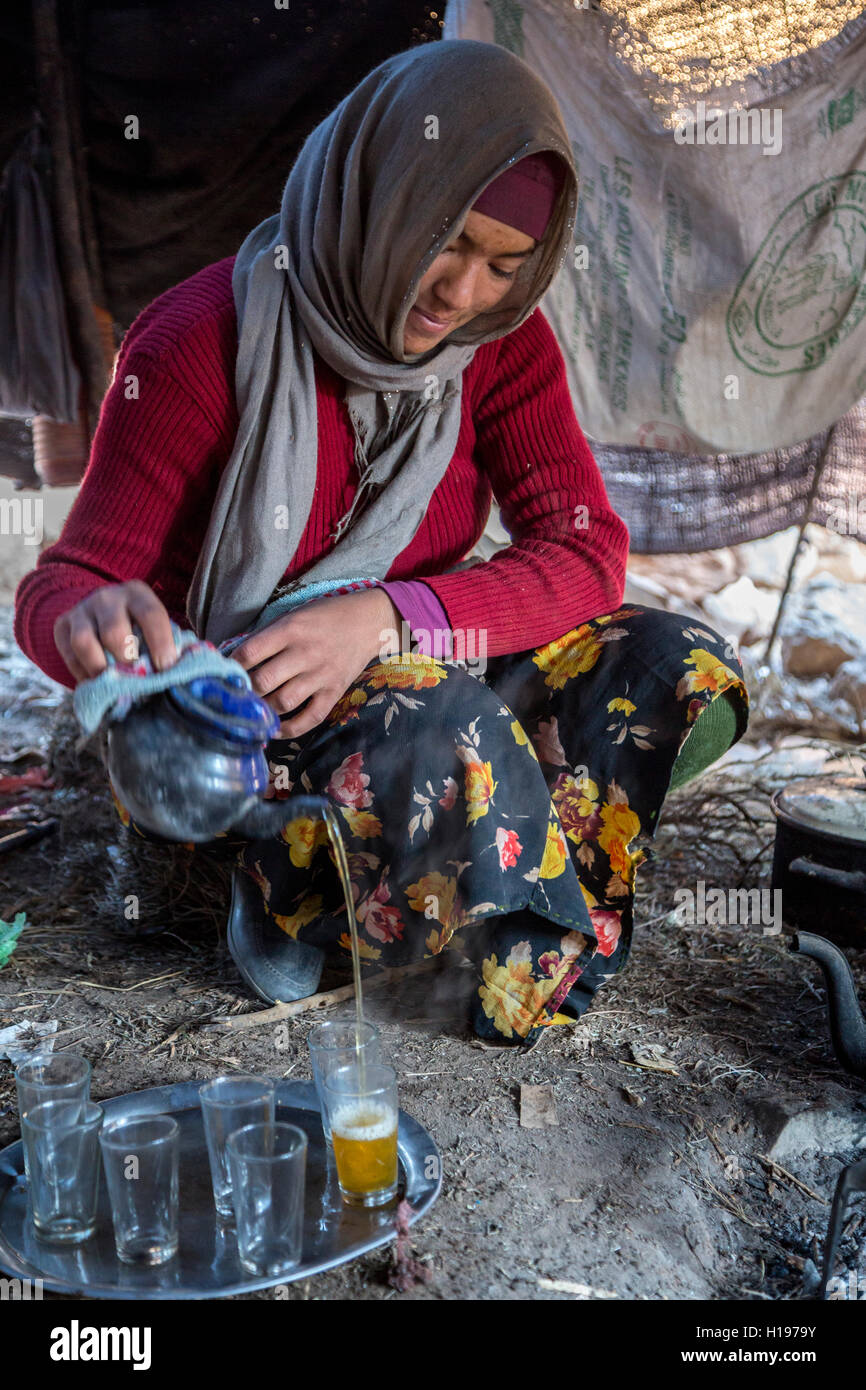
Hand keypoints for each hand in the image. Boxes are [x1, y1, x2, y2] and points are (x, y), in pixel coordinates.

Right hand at [53, 580, 177, 683]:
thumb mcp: (153, 625)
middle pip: (114, 631)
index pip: (151, 615)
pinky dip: (83, 674)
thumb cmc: (137, 625)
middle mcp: (107, 598)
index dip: (160, 643)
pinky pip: (69, 655)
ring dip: (101, 669)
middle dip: (127, 660)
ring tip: (114, 685)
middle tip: (137, 679)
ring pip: (85, 642)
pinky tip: (97, 683)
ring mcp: (81, 610)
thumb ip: (166, 642)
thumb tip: (180, 671)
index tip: (166, 668)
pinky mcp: (62, 626)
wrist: (100, 610)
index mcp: (137, 594)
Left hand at [232, 587, 402, 736]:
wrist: (368, 622)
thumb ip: (268, 637)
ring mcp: (321, 675)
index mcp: (290, 630)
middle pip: (264, 681)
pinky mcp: (334, 692)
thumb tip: (236, 660)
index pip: (251, 652)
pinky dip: (290, 729)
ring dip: (263, 710)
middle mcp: (305, 653)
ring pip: (284, 702)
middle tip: (234, 697)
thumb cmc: (324, 617)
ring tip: (251, 712)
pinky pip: (310, 718)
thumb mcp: (294, 616)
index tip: (224, 673)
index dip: (232, 666)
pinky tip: (274, 730)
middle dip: (244, 692)